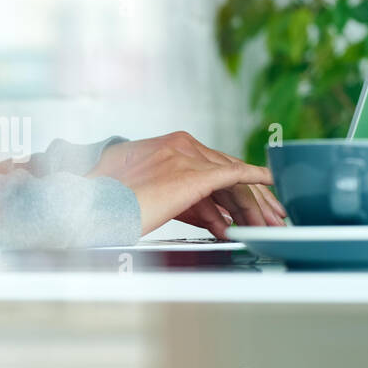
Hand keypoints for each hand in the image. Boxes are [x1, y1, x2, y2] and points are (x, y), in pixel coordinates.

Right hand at [86, 131, 286, 237]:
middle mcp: (180, 145)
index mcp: (168, 147)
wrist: (96, 206)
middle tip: (271, 216)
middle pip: (228, 170)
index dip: (235, 186)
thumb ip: (188, 203)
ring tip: (270, 222)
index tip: (248, 206)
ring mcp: (188, 156)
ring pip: (234, 177)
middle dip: (252, 197)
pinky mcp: (193, 174)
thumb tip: (217, 219)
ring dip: (256, 202)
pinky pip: (235, 175)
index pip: (213, 164)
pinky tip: (272, 183)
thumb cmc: (113, 205)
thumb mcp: (153, 196)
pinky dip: (256, 178)